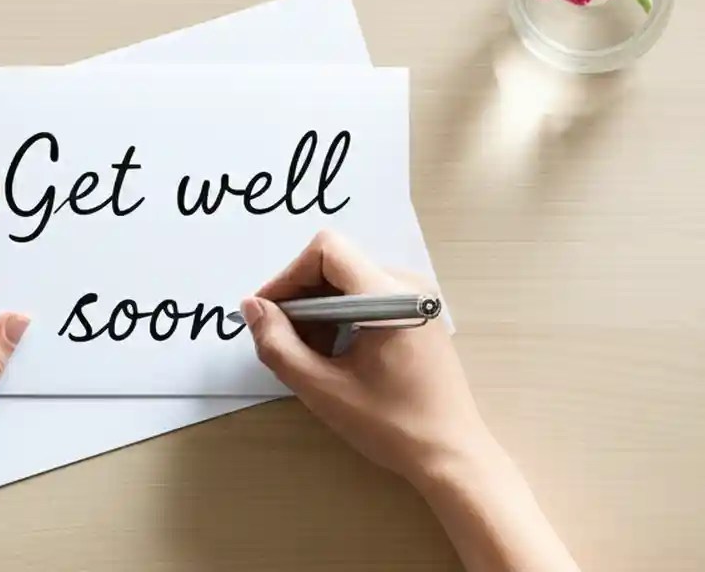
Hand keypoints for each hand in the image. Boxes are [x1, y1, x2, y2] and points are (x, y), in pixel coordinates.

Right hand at [240, 230, 492, 485]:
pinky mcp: (420, 315)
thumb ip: (279, 346)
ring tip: (313, 358)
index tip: (267, 314)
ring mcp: (418, 299)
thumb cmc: (393, 426)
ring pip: (350, 282)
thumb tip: (252, 308)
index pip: (326, 250)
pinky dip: (342, 320)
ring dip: (320, 313)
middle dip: (302, 300)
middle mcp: (408, 285)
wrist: (451, 455)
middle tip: (286, 344)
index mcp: (388, 295)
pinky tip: (338, 358)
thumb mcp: (323, 389)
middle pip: (336, 265)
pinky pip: (369, 299)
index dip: (288, 277)